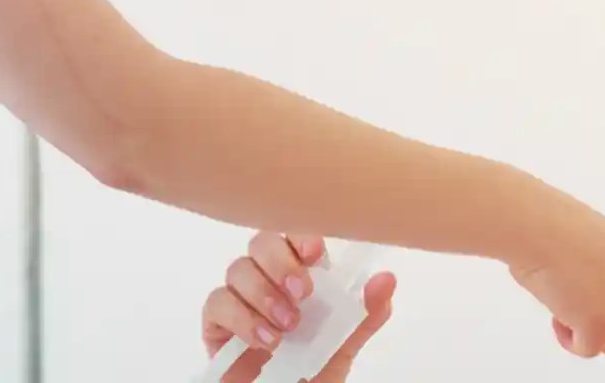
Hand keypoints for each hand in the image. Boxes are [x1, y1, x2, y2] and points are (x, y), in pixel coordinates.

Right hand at [201, 232, 395, 382]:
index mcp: (300, 275)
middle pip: (261, 243)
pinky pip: (217, 303)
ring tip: (287, 327)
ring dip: (263, 293)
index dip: (301, 236)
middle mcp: (267, 280)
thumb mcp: (344, 347)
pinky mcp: (216, 324)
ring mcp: (239, 299)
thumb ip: (364, 315)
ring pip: (238, 269)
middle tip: (302, 293)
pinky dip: (242, 318)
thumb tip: (388, 279)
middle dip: (281, 263)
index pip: (294, 236)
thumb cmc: (311, 374)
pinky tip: (265, 340)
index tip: (315, 253)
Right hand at [510, 185, 604, 360]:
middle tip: (573, 289)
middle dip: (603, 324)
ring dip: (581, 326)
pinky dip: (567, 336)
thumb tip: (597, 316)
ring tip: (561, 288)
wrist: (527, 220)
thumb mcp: (598, 249)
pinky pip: (585, 349)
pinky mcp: (602, 321)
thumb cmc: (549, 227)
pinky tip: (555, 304)